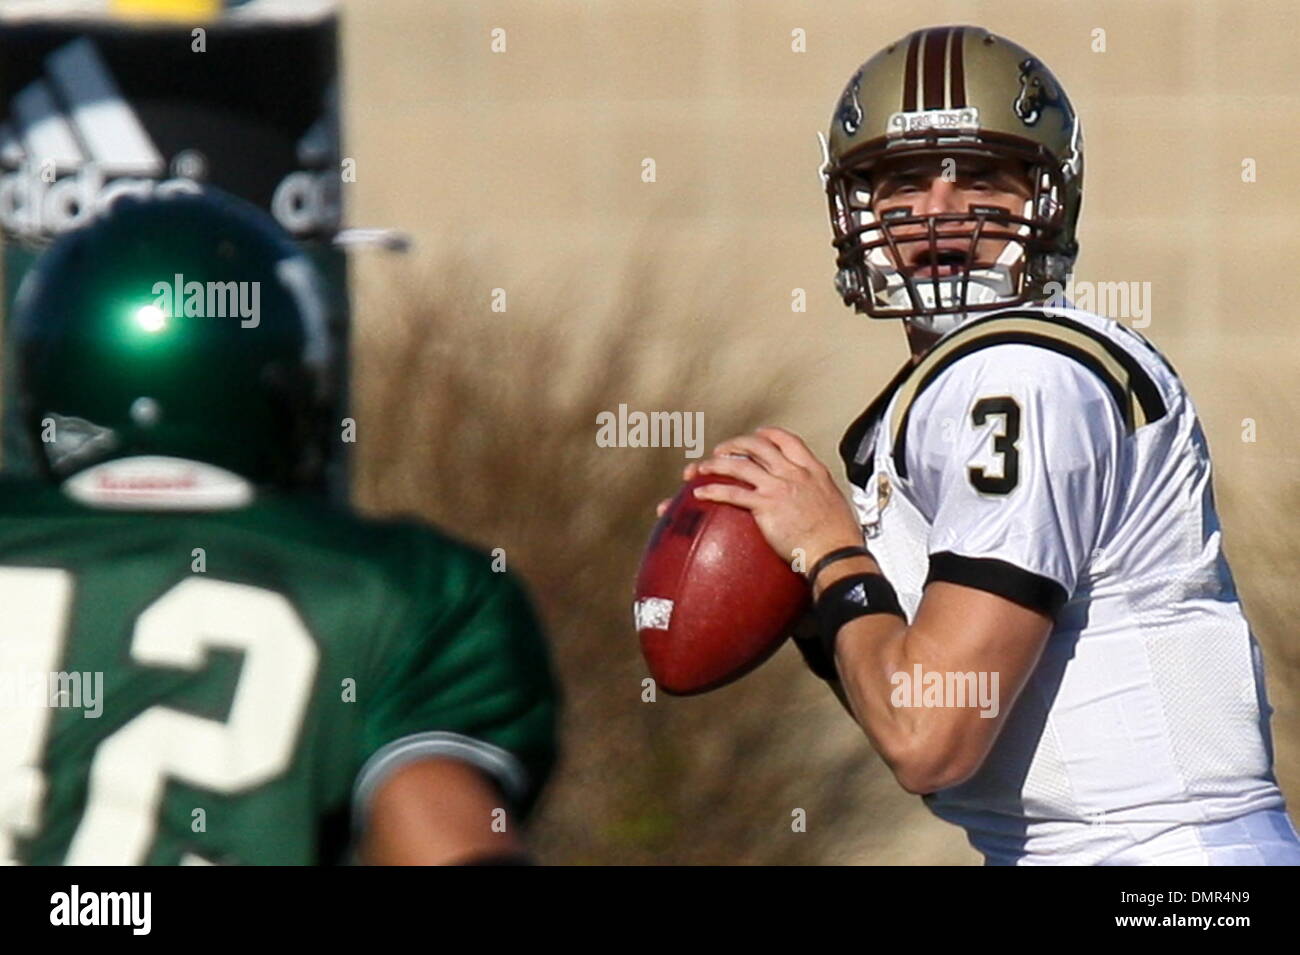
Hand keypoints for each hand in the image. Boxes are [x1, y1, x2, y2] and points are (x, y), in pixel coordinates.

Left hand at [688, 427, 863, 569]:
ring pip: (739, 465)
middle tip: (722, 450)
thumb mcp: (835, 503)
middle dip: (735, 444)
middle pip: (757, 446)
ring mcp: (778, 487)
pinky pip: (732, 493)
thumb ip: (818, 494)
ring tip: (701, 468)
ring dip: (715, 464)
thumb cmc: (839, 537)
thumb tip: (812, 500)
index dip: (768, 435)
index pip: (787, 440)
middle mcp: (794, 473)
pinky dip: (712, 491)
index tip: (757, 435)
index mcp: (813, 471)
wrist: (835, 552)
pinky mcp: (766, 506)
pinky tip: (700, 493)